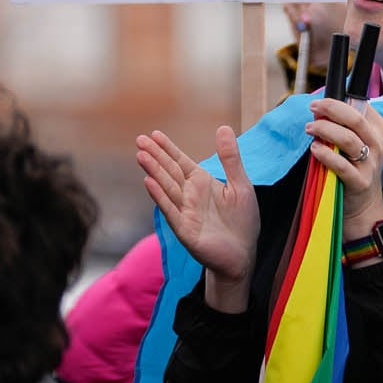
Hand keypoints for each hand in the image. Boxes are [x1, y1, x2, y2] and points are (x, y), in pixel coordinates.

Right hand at [137, 128, 260, 310]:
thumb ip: (230, 158)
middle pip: (169, 171)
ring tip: (141, 156)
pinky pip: (171, 210)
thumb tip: (223, 127)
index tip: (154, 134)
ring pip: (167, 187)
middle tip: (139, 139)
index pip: (180, 161)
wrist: (243, 255)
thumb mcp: (240, 184)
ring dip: (154, 172)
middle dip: (155, 156)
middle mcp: (189, 195)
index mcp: (201, 182)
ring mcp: (185, 212)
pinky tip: (149, 183)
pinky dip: (160, 197)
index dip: (167, 148)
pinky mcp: (185, 229)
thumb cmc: (242, 221)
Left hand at [305, 96, 382, 237]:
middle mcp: (378, 144)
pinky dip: (325, 154)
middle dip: (331, 108)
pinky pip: (341, 165)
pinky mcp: (360, 182)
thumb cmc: (356, 166)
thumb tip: (321, 107)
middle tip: (312, 107)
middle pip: (355, 118)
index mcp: (379, 129)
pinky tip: (315, 149)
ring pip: (347, 139)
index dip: (338, 101)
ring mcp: (371, 164)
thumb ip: (346, 124)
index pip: (361, 106)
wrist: (364, 205)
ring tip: (309, 128)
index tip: (320, 102)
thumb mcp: (360, 141)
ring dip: (324, 129)